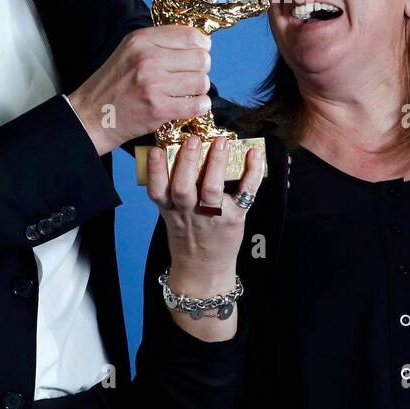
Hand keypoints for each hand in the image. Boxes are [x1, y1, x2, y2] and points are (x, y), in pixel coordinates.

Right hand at [68, 25, 211, 156]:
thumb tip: (199, 42)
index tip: (196, 54)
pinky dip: (198, 106)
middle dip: (199, 70)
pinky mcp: (158, 108)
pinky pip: (198, 104)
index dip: (201, 46)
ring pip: (202, 82)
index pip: (191, 36)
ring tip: (184, 93)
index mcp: (141, 39)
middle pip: (201, 59)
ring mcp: (154, 84)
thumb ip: (160, 43)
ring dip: (198, 90)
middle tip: (188, 77)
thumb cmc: (113, 84)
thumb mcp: (129, 51)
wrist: (91, 116)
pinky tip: (187, 106)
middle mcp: (148, 58)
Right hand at [146, 134, 264, 340]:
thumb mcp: (171, 214)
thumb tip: (171, 149)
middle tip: (193, 139)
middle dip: (187, 161)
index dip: (155, 170)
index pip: (156, 190)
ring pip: (211, 189)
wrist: (204, 269)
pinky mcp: (235, 217)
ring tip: (221, 142)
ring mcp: (213, 215)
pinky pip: (245, 192)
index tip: (156, 150)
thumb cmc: (188, 235)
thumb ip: (170, 190)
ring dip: (216, 164)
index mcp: (170, 209)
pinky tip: (254, 154)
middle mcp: (189, 212)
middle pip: (183, 186)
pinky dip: (252, 172)